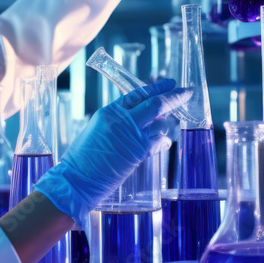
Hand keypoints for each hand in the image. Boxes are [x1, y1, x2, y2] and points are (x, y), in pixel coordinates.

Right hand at [33, 79, 191, 228]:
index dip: (155, 88)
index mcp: (108, 112)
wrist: (77, 179)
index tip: (168, 83)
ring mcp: (132, 135)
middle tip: (186, 92)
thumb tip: (139, 120)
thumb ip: (117, 122)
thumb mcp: (97, 131)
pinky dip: (163, 141)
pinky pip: (159, 141)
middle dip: (174, 96)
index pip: (136, 94)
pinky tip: (165, 142)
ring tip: (166, 126)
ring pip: (160, 123)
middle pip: (155, 103)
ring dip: (166, 125)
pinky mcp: (138, 151)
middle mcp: (121, 119)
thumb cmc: (83, 159)